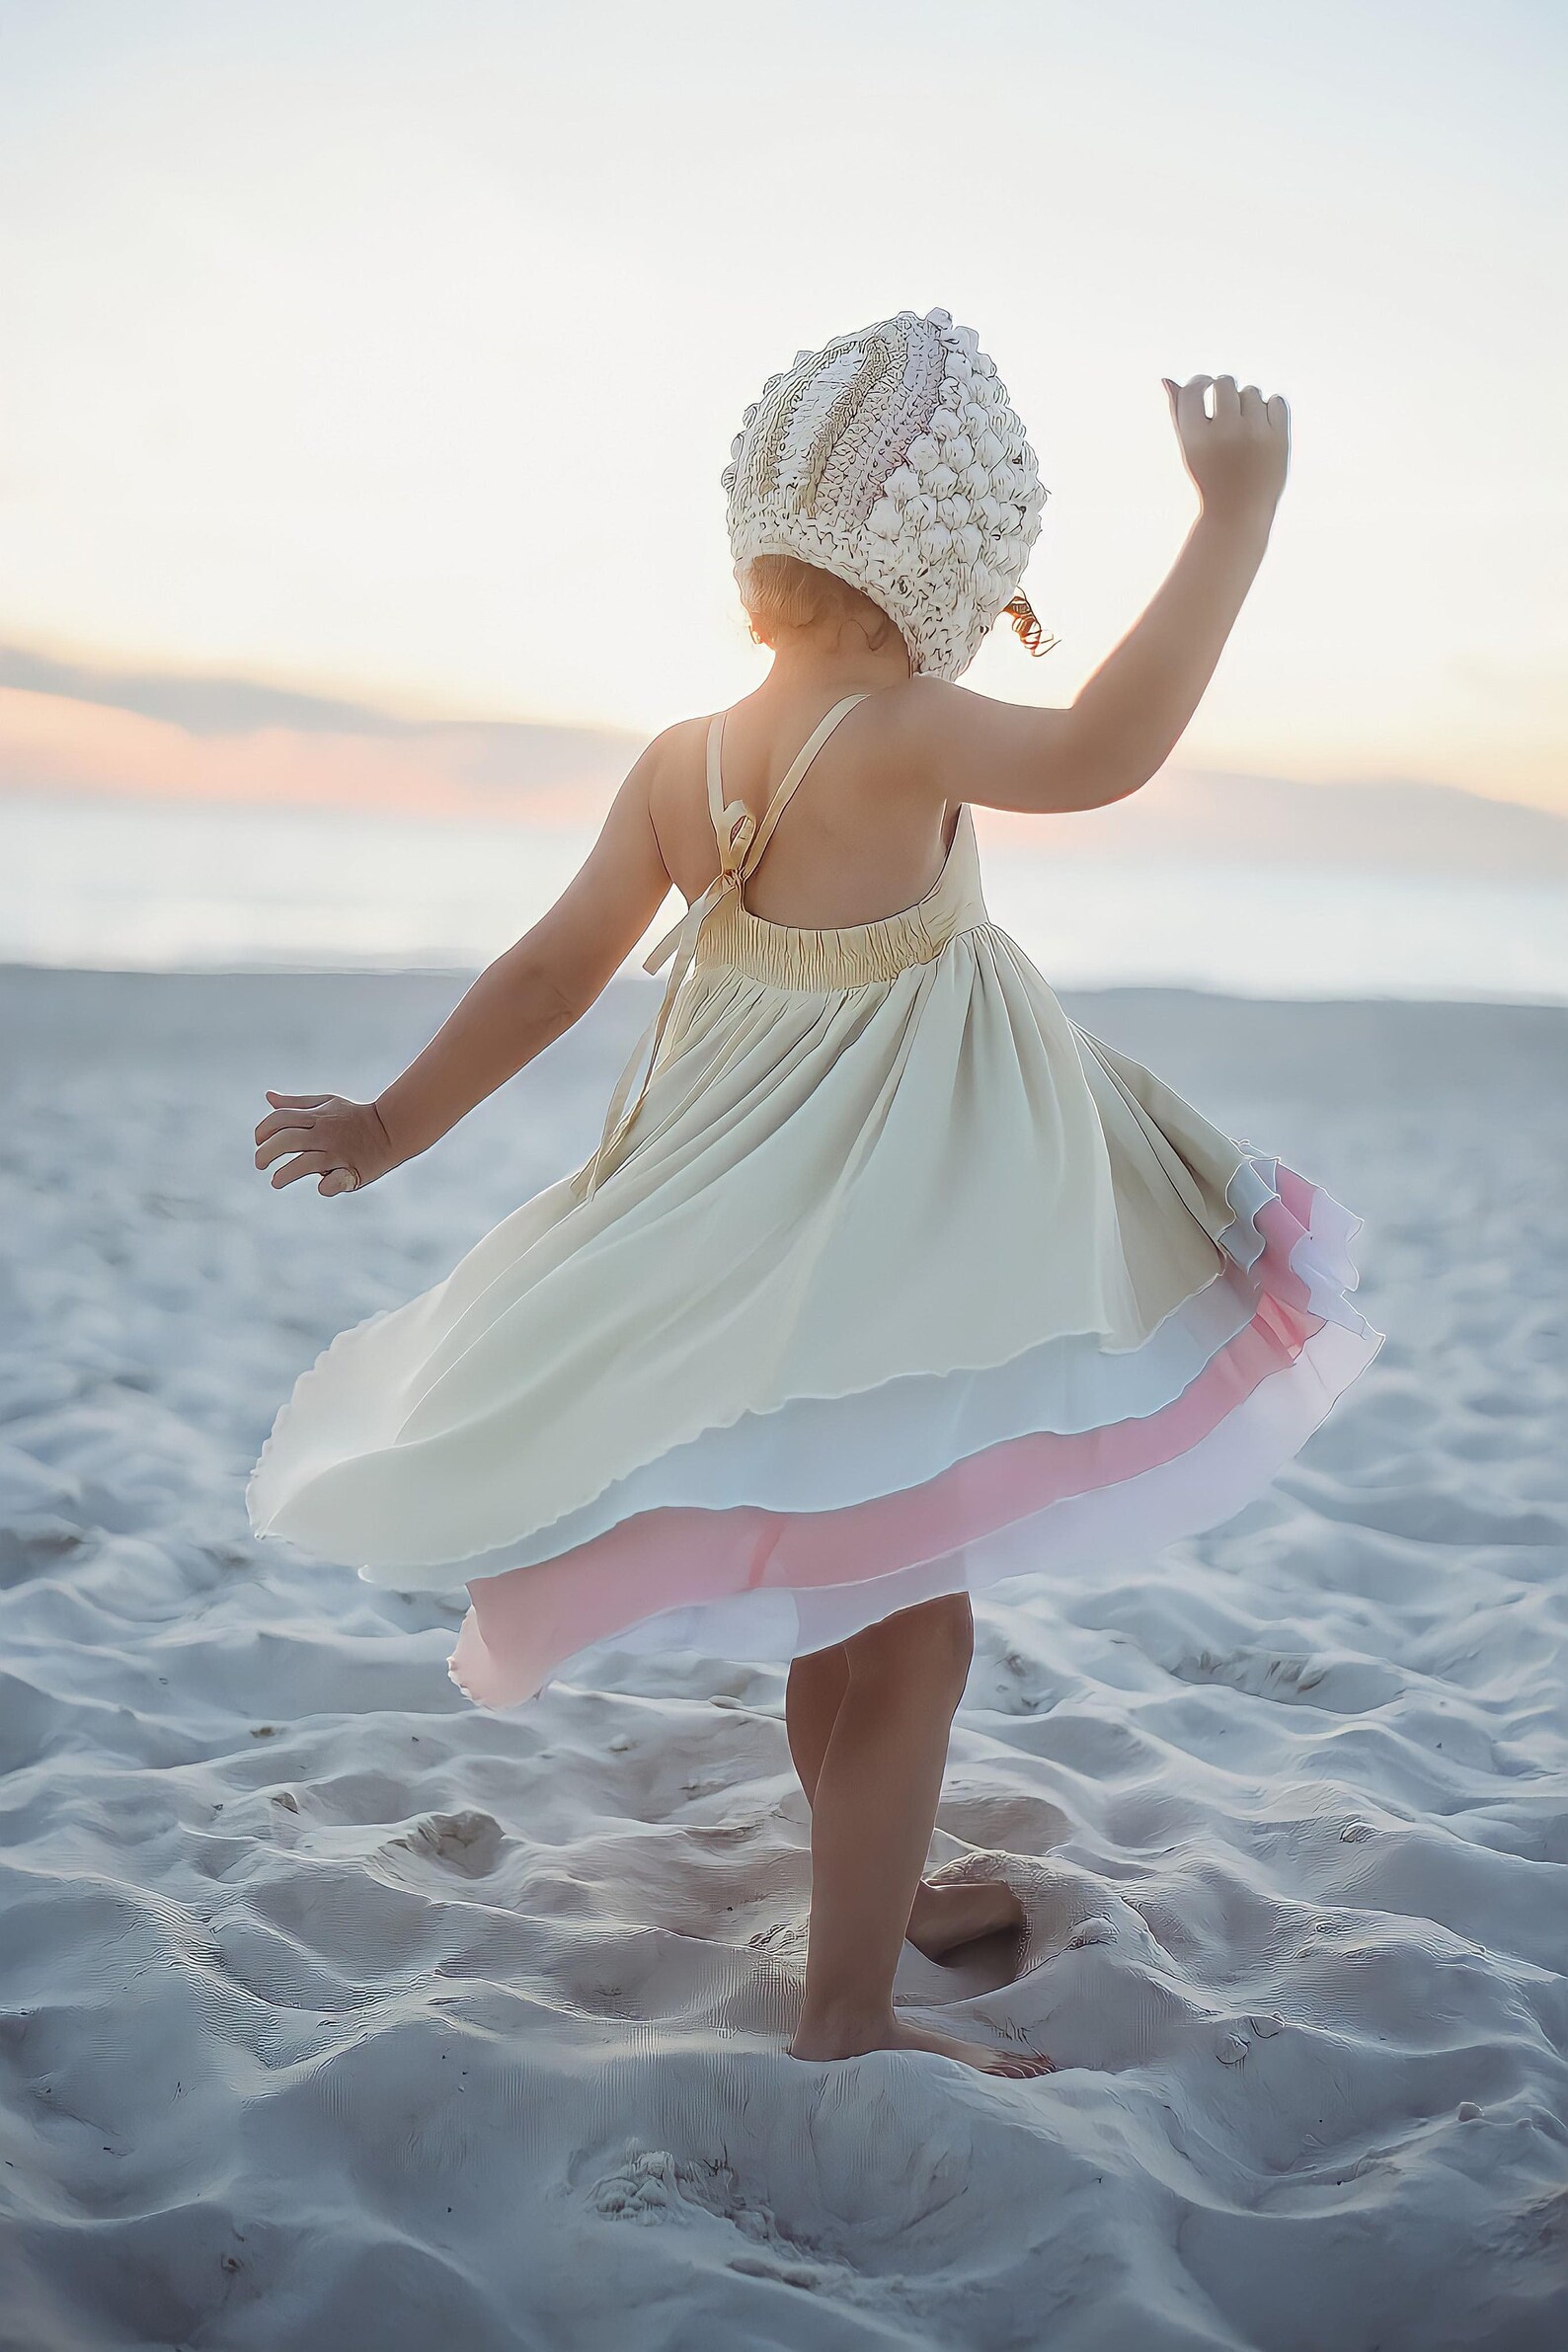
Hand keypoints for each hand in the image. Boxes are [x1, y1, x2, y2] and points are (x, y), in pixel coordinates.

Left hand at [253, 1091, 395, 1195]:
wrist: (391, 1129)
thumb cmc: (353, 1117)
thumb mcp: (326, 1103)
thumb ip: (296, 1104)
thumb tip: (269, 1098)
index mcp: (317, 1116)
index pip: (280, 1119)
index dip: (263, 1130)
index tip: (259, 1141)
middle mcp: (325, 1133)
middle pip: (287, 1141)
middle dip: (266, 1153)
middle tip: (260, 1164)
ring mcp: (338, 1153)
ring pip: (305, 1163)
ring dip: (286, 1174)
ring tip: (276, 1181)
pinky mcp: (352, 1171)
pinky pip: (335, 1181)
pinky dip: (325, 1186)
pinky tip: (320, 1185)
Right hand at [1163, 375, 1288, 526]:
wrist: (1238, 513)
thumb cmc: (1209, 478)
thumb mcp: (1189, 449)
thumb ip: (1178, 413)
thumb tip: (1167, 380)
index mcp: (1197, 438)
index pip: (1194, 389)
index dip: (1200, 382)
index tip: (1204, 387)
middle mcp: (1225, 433)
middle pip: (1224, 383)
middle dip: (1225, 390)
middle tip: (1226, 407)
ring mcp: (1254, 435)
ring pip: (1251, 392)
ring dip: (1248, 404)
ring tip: (1244, 428)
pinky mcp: (1278, 438)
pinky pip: (1276, 401)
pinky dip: (1270, 410)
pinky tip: (1262, 429)